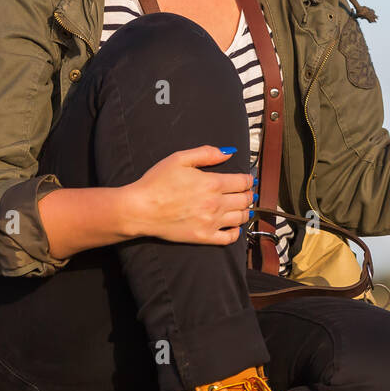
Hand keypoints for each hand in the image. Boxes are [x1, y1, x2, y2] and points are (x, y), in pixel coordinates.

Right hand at [125, 145, 253, 244]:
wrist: (140, 209)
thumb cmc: (156, 183)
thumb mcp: (179, 159)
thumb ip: (206, 154)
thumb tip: (228, 152)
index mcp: (212, 183)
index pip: (243, 182)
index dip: (249, 179)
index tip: (249, 179)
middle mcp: (216, 203)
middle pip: (245, 200)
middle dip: (249, 194)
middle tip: (247, 192)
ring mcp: (211, 222)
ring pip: (241, 217)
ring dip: (245, 211)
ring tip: (242, 206)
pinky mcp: (204, 237)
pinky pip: (230, 237)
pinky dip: (236, 232)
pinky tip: (234, 226)